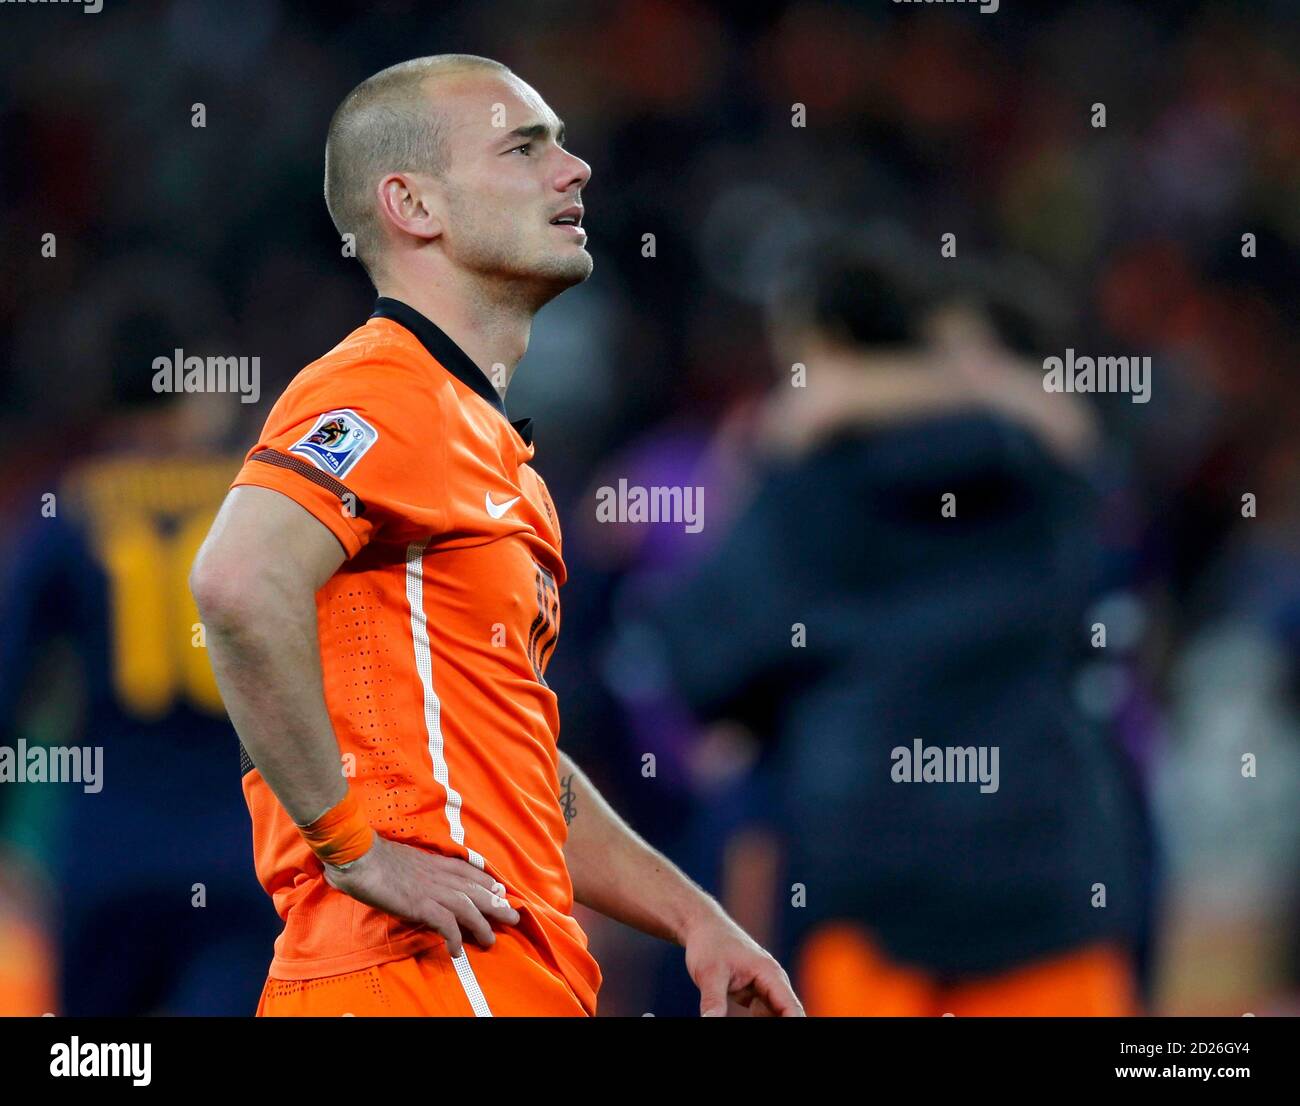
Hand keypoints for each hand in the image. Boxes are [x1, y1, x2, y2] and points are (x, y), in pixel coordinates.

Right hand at [322, 835, 519, 956]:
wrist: (360, 855)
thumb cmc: (377, 856)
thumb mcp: (408, 859)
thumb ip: (421, 869)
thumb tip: (424, 879)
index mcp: (437, 862)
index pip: (470, 872)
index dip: (487, 884)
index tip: (500, 892)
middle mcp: (440, 874)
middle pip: (476, 890)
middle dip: (496, 904)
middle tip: (513, 916)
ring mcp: (432, 889)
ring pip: (467, 908)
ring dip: (482, 925)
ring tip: (490, 940)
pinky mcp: (420, 904)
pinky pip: (445, 923)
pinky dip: (454, 936)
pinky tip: (457, 949)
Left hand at [684, 912, 804, 1016]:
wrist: (702, 928)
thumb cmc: (709, 943)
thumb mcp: (708, 973)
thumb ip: (713, 1001)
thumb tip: (709, 1022)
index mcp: (770, 974)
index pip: (791, 1008)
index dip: (794, 1023)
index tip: (794, 1035)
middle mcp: (773, 982)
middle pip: (787, 1013)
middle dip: (783, 1025)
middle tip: (762, 1028)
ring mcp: (764, 988)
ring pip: (776, 1016)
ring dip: (769, 1024)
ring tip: (755, 1025)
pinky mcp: (754, 994)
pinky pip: (763, 1015)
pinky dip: (759, 1023)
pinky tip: (744, 1023)